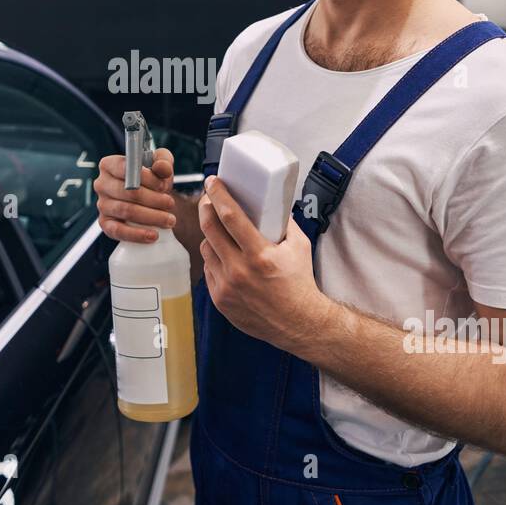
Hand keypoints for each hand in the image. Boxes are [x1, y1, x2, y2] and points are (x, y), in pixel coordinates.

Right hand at [94, 147, 176, 243]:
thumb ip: (163, 161)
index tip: (163, 186)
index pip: (125, 168)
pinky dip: (137, 234)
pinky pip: (118, 231)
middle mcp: (102, 184)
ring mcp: (102, 205)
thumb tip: (162, 168)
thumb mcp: (160, 164)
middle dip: (152, 199)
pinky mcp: (105, 224)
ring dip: (151, 216)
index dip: (147, 178)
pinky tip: (153, 235)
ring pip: (126, 211)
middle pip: (127, 192)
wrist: (151, 199)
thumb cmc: (153, 179)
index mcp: (109, 165)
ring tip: (169, 219)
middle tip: (170, 203)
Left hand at [197, 175, 327, 352]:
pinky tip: (224, 254)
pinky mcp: (220, 299)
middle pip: (210, 228)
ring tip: (219, 228)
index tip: (213, 182)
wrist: (298, 323)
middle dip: (206, 207)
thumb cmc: (300, 282)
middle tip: (209, 198)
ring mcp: (227, 287)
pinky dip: (215, 258)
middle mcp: (240, 271)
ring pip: (205, 248)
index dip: (218, 195)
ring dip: (210, 234)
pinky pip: (209, 269)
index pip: (230, 216)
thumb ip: (284, 222)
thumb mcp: (299, 246)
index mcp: (260, 255)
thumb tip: (269, 200)